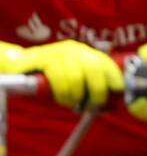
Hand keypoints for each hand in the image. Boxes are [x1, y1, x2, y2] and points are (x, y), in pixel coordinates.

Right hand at [0, 40, 122, 109]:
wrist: (19, 66)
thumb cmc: (50, 77)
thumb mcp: (74, 78)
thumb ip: (90, 84)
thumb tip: (110, 102)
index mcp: (87, 53)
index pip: (107, 64)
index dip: (116, 79)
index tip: (118, 93)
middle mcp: (76, 50)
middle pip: (96, 69)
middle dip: (98, 91)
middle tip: (93, 105)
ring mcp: (60, 53)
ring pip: (76, 78)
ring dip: (75, 96)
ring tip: (70, 103)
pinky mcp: (46, 60)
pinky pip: (60, 80)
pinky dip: (63, 94)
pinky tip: (61, 99)